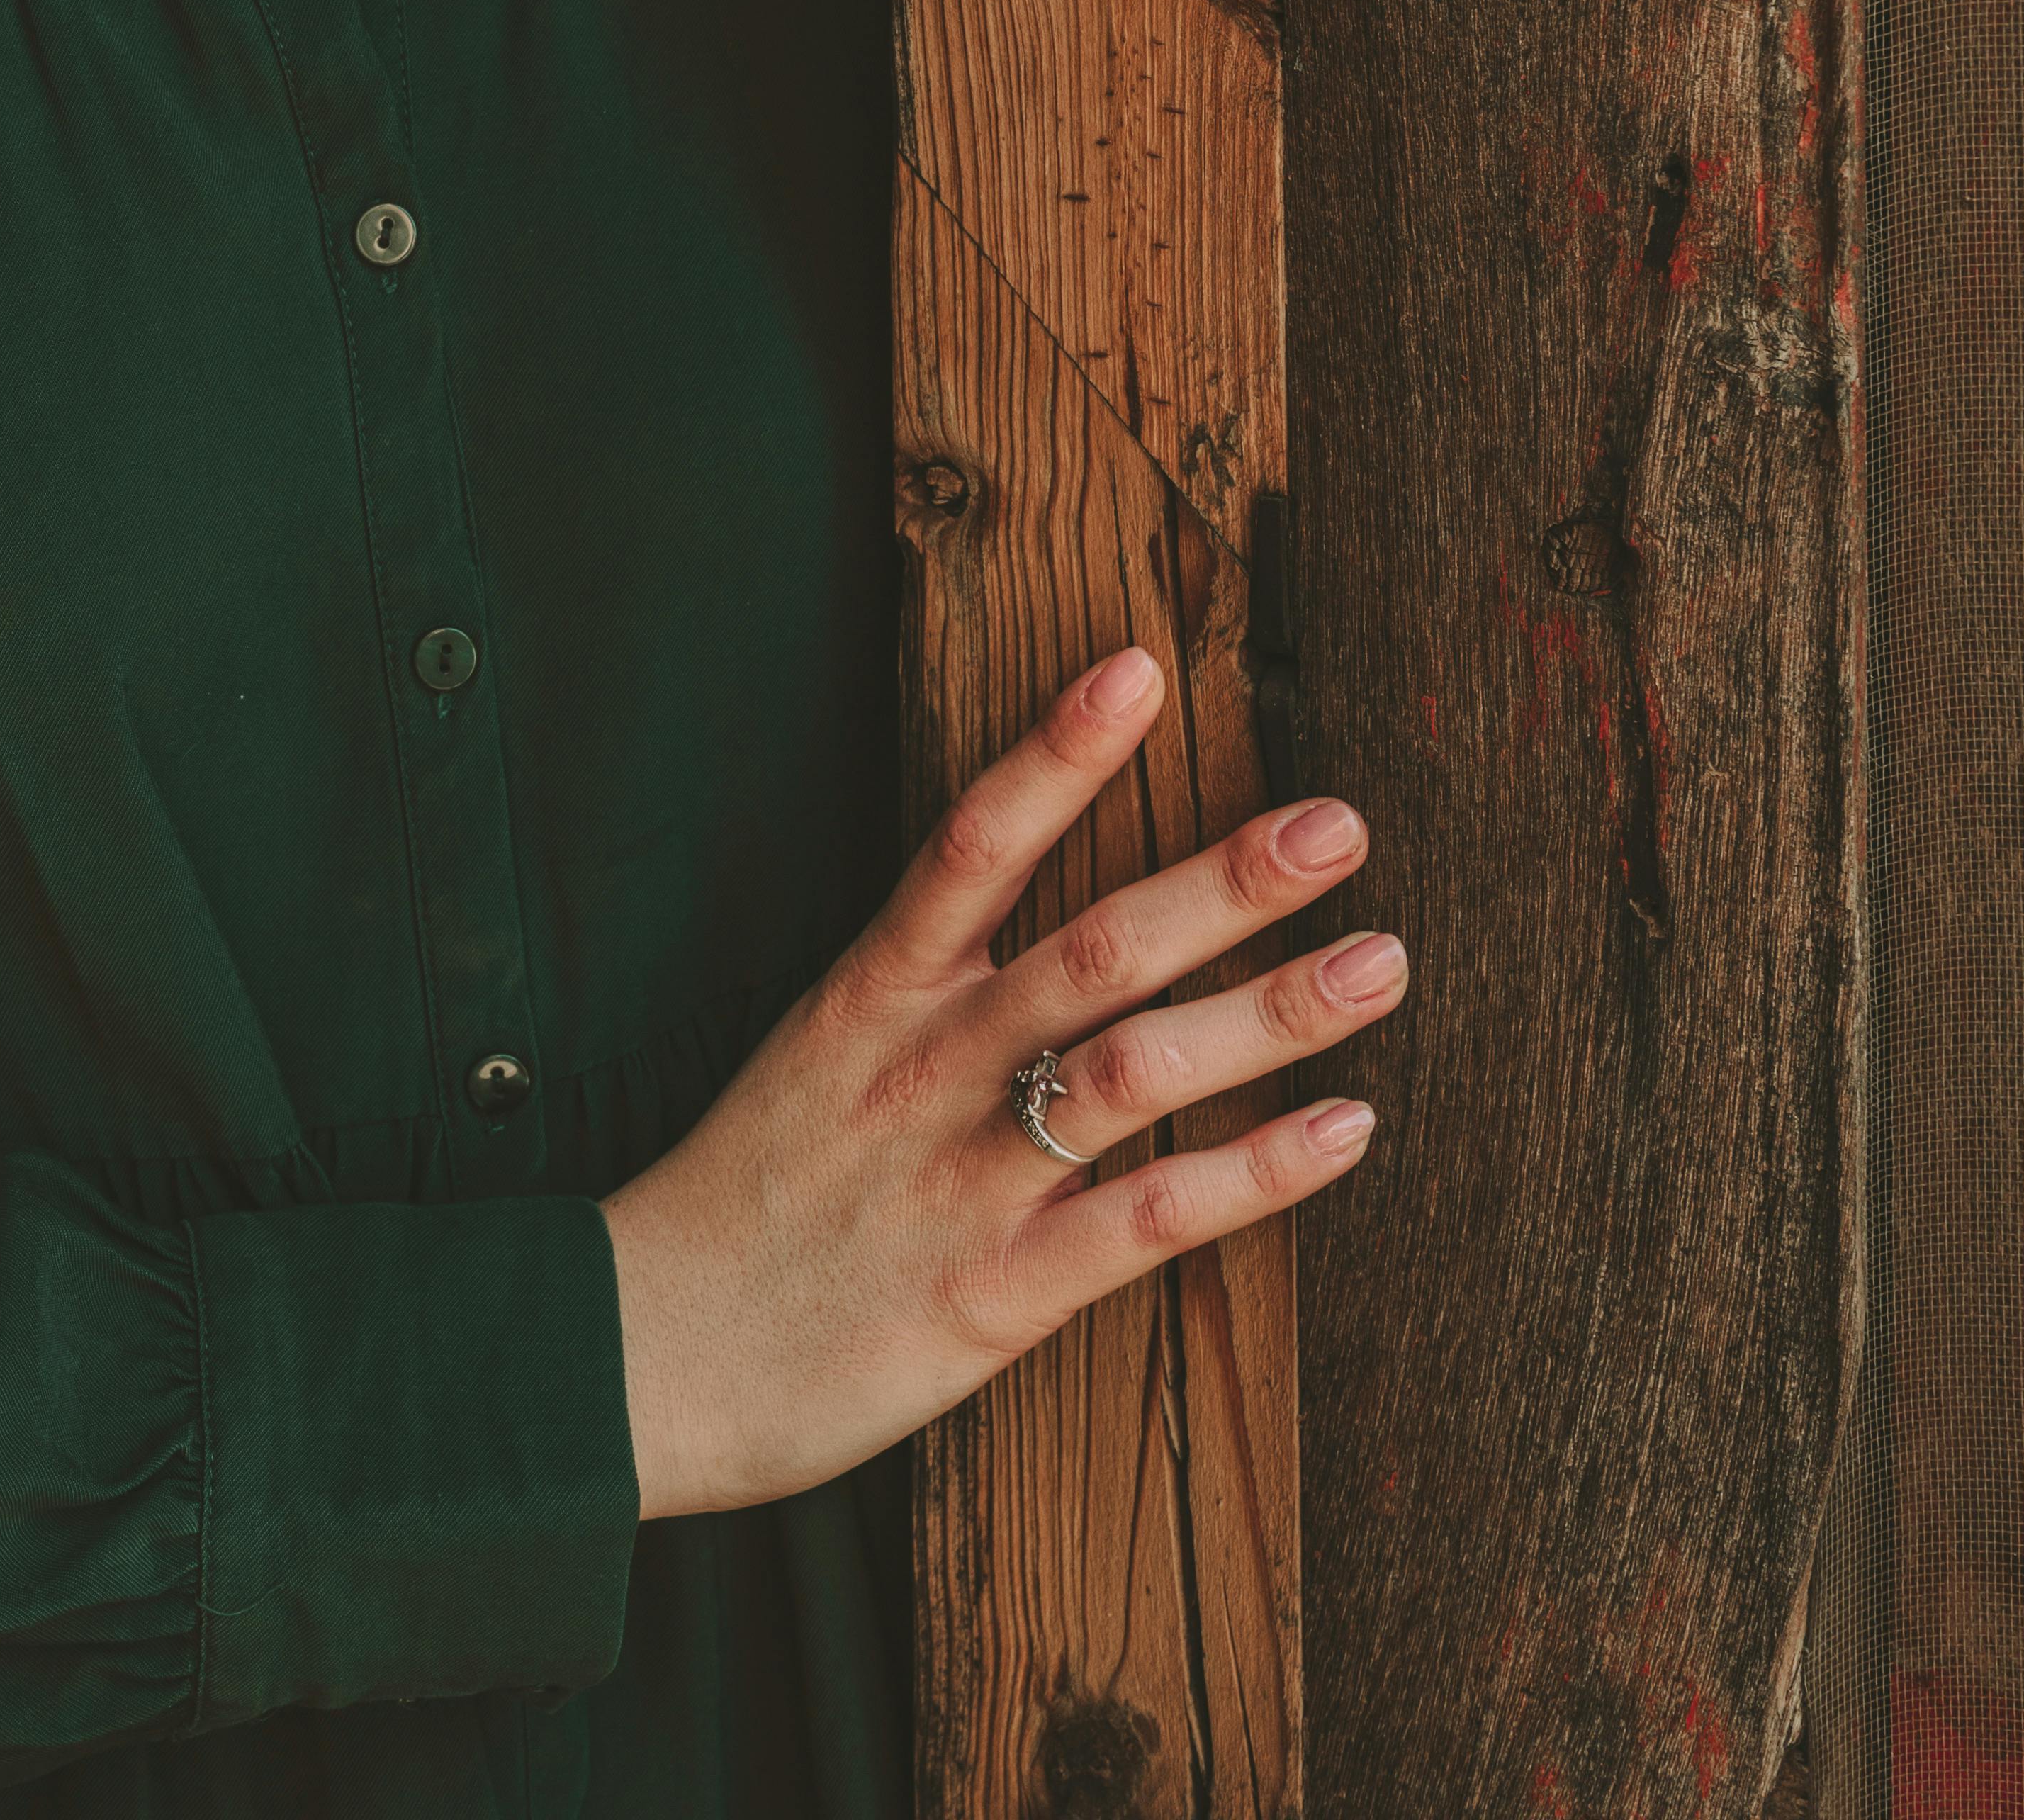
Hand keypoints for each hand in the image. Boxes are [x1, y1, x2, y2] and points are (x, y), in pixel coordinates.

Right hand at [600, 647, 1401, 1517]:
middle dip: (1223, 881)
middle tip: (1339, 822)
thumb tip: (1041, 939)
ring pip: (1135, 1071)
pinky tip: (1344, 1130)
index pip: (974, 842)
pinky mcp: (994, 1294)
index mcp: (873, 995)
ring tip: (1380, 961)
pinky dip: (1254, 1173)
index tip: (1141, 667)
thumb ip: (923, 999)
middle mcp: (927, 1067)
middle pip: (1093, 948)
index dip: (1058, 751)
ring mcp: (964, 1178)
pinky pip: (1146, 1218)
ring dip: (1270, 1012)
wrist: (644, 1356)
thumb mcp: (816, 1059)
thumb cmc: (742, 1201)